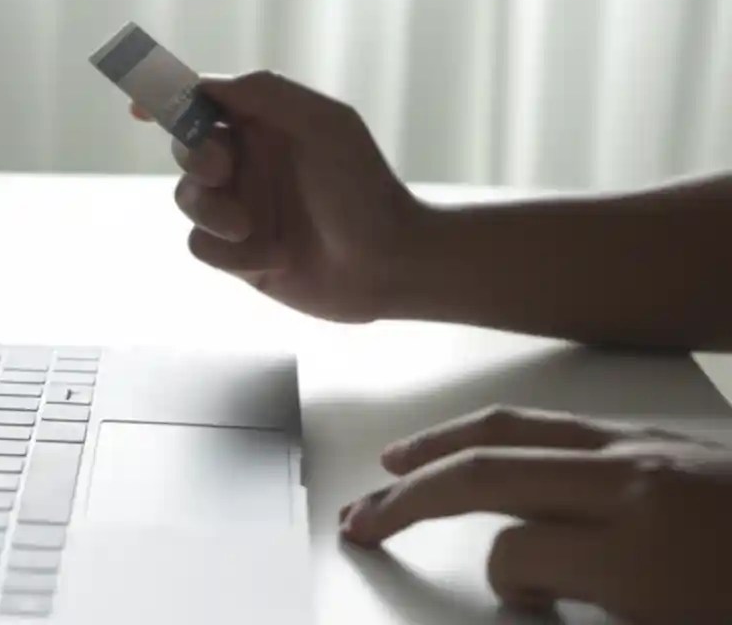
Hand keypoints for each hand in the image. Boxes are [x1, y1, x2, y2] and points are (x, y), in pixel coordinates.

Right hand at [132, 71, 426, 321]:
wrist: (388, 263)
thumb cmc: (363, 188)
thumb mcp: (322, 123)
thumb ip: (264, 93)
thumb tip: (204, 83)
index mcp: (267, 123)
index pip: (204, 101)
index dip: (165, 98)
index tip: (140, 108)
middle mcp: (249, 162)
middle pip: (185, 147)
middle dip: (194, 154)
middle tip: (221, 168)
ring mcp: (241, 208)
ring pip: (186, 198)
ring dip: (212, 210)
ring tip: (249, 227)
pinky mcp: (238, 254)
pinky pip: (200, 245)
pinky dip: (230, 252)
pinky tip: (274, 258)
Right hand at [340, 406, 731, 622]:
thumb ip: (598, 611)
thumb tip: (532, 590)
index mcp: (642, 550)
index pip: (514, 556)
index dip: (503, 589)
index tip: (524, 609)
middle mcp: (633, 483)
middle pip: (485, 471)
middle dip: (408, 497)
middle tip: (360, 520)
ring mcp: (648, 448)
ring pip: (512, 427)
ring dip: (441, 445)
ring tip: (394, 465)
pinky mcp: (664, 436)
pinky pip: (557, 420)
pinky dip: (500, 430)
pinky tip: (484, 443)